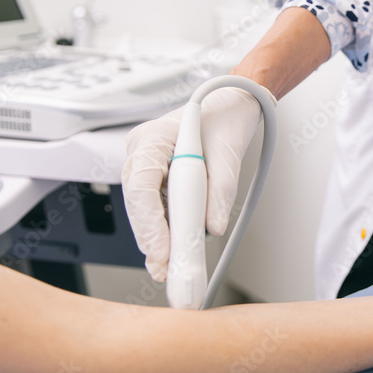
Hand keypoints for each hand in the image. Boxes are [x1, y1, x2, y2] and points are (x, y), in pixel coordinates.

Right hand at [121, 89, 260, 281]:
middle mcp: (143, 151)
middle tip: (167, 271)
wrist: (234, 102)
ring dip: (158, 239)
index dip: (150, 224)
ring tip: (172, 268)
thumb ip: (220, 189)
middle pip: (138, 203)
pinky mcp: (159, 177)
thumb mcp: (230, 152)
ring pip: (145, 209)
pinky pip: (157, 207)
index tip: (163, 251)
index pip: (141, 186)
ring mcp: (148, 164)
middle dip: (152, 240)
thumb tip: (212, 226)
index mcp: (154, 137)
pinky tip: (174, 251)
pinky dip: (166, 229)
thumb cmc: (227, 115)